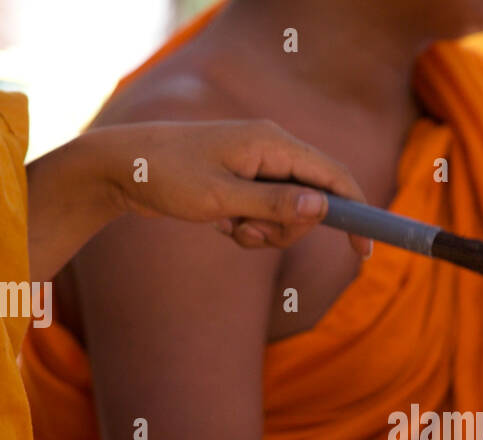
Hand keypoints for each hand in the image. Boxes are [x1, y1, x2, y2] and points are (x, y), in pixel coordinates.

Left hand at [90, 119, 371, 254]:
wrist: (120, 167)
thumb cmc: (167, 177)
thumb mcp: (222, 198)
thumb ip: (275, 205)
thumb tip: (323, 209)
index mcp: (273, 143)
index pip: (335, 177)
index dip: (356, 214)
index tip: (362, 253)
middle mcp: (271, 149)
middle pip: (312, 203)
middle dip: (287, 230)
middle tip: (249, 235)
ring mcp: (257, 164)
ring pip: (287, 214)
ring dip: (263, 233)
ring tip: (227, 228)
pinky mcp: (244, 179)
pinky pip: (265, 214)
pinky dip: (248, 229)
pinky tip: (218, 223)